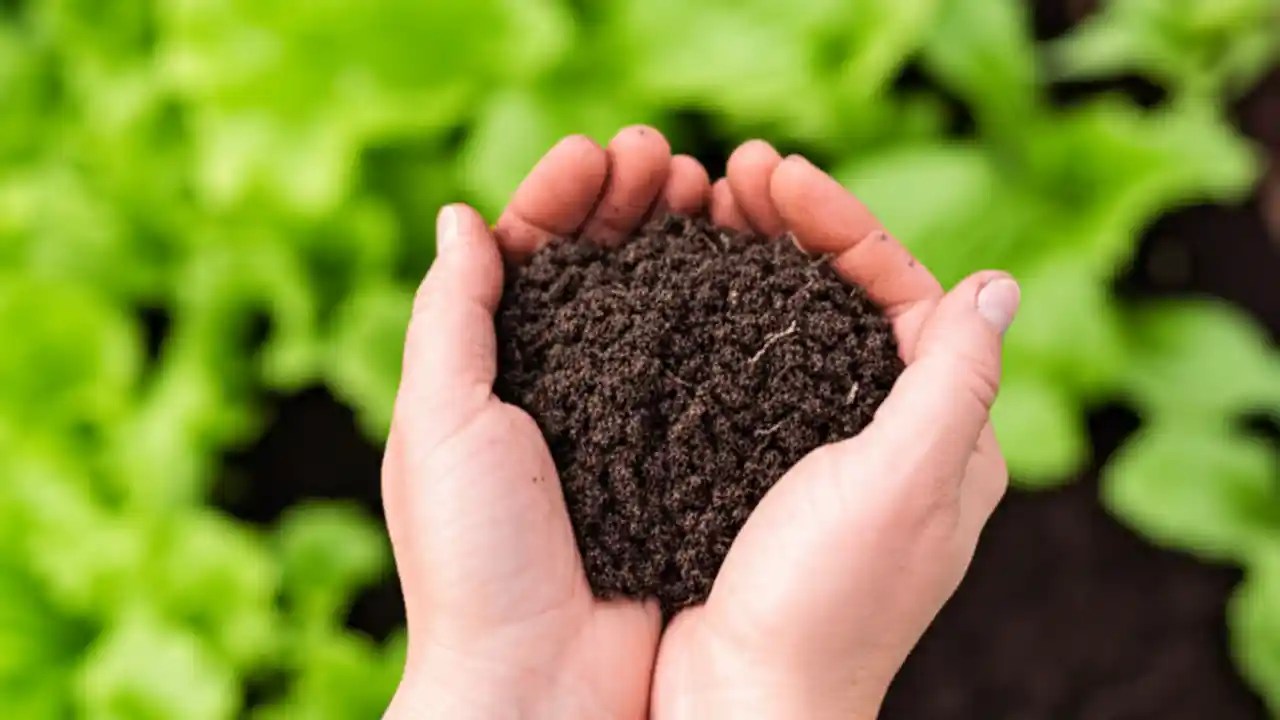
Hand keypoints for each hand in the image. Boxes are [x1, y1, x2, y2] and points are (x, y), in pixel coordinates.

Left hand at [382, 127, 709, 718]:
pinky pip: (705, 370)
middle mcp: (557, 392)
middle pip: (596, 271)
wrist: (546, 685)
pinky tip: (745, 273)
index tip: (595, 154)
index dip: (556, 199)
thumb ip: (449, 318)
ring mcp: (623, 424)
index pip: (521, 260)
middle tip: (666, 159)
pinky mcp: (680, 459)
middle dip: (626, 206)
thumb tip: (463, 216)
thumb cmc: (475, 561)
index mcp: (487, 377)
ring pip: (656, 309)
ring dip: (678, 243)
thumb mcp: (441, 424)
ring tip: (711, 191)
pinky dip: (721, 314)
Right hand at [652, 142, 1020, 718]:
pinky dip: (714, 320)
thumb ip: (954, 381)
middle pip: (846, 302)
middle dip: (794, 230)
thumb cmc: (824, 603)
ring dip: (750, 263)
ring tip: (695, 207)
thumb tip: (1001, 285)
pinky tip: (673, 287)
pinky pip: (743, 374)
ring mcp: (817, 454)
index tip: (776, 176)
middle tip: (732, 172)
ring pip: (790, 330)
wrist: (738, 702)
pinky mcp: (755, 472)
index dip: (845, 228)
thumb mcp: (903, 482)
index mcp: (943, 435)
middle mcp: (887, 437)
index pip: (906, 296)